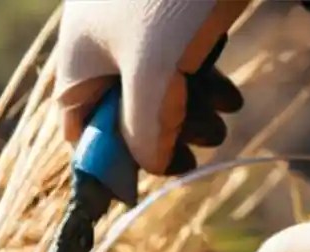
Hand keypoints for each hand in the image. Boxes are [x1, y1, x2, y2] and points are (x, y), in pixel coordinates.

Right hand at [55, 0, 246, 175]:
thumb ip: (143, 130)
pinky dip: (202, 81)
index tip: (148, 178)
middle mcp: (101, 42)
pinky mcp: (172, 14)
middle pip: (124, 110)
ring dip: (190, 111)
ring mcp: (137, 25)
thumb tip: (147, 167)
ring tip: (224, 118)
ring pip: (158, 87)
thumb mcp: (154, 74)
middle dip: (163, 133)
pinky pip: (180, 60)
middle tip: (203, 148)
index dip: (110, 159)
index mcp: (79, 57)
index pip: (80, 127)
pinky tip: (230, 95)